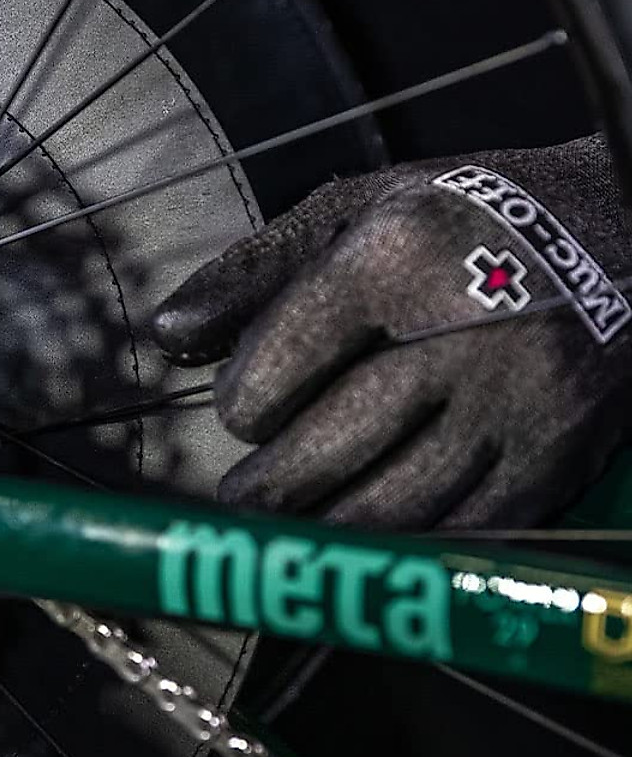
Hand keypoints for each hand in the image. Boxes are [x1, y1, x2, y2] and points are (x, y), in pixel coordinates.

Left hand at [154, 136, 631, 527]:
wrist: (622, 233)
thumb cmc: (462, 221)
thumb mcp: (355, 210)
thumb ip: (253, 272)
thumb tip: (169, 334)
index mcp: (395, 258)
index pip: (280, 364)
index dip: (243, 401)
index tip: (243, 407)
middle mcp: (461, 332)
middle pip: (328, 447)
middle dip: (266, 487)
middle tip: (242, 498)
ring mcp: (517, 403)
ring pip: (392, 507)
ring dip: (325, 531)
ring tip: (294, 524)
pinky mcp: (556, 455)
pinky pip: (463, 531)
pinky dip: (404, 546)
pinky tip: (372, 534)